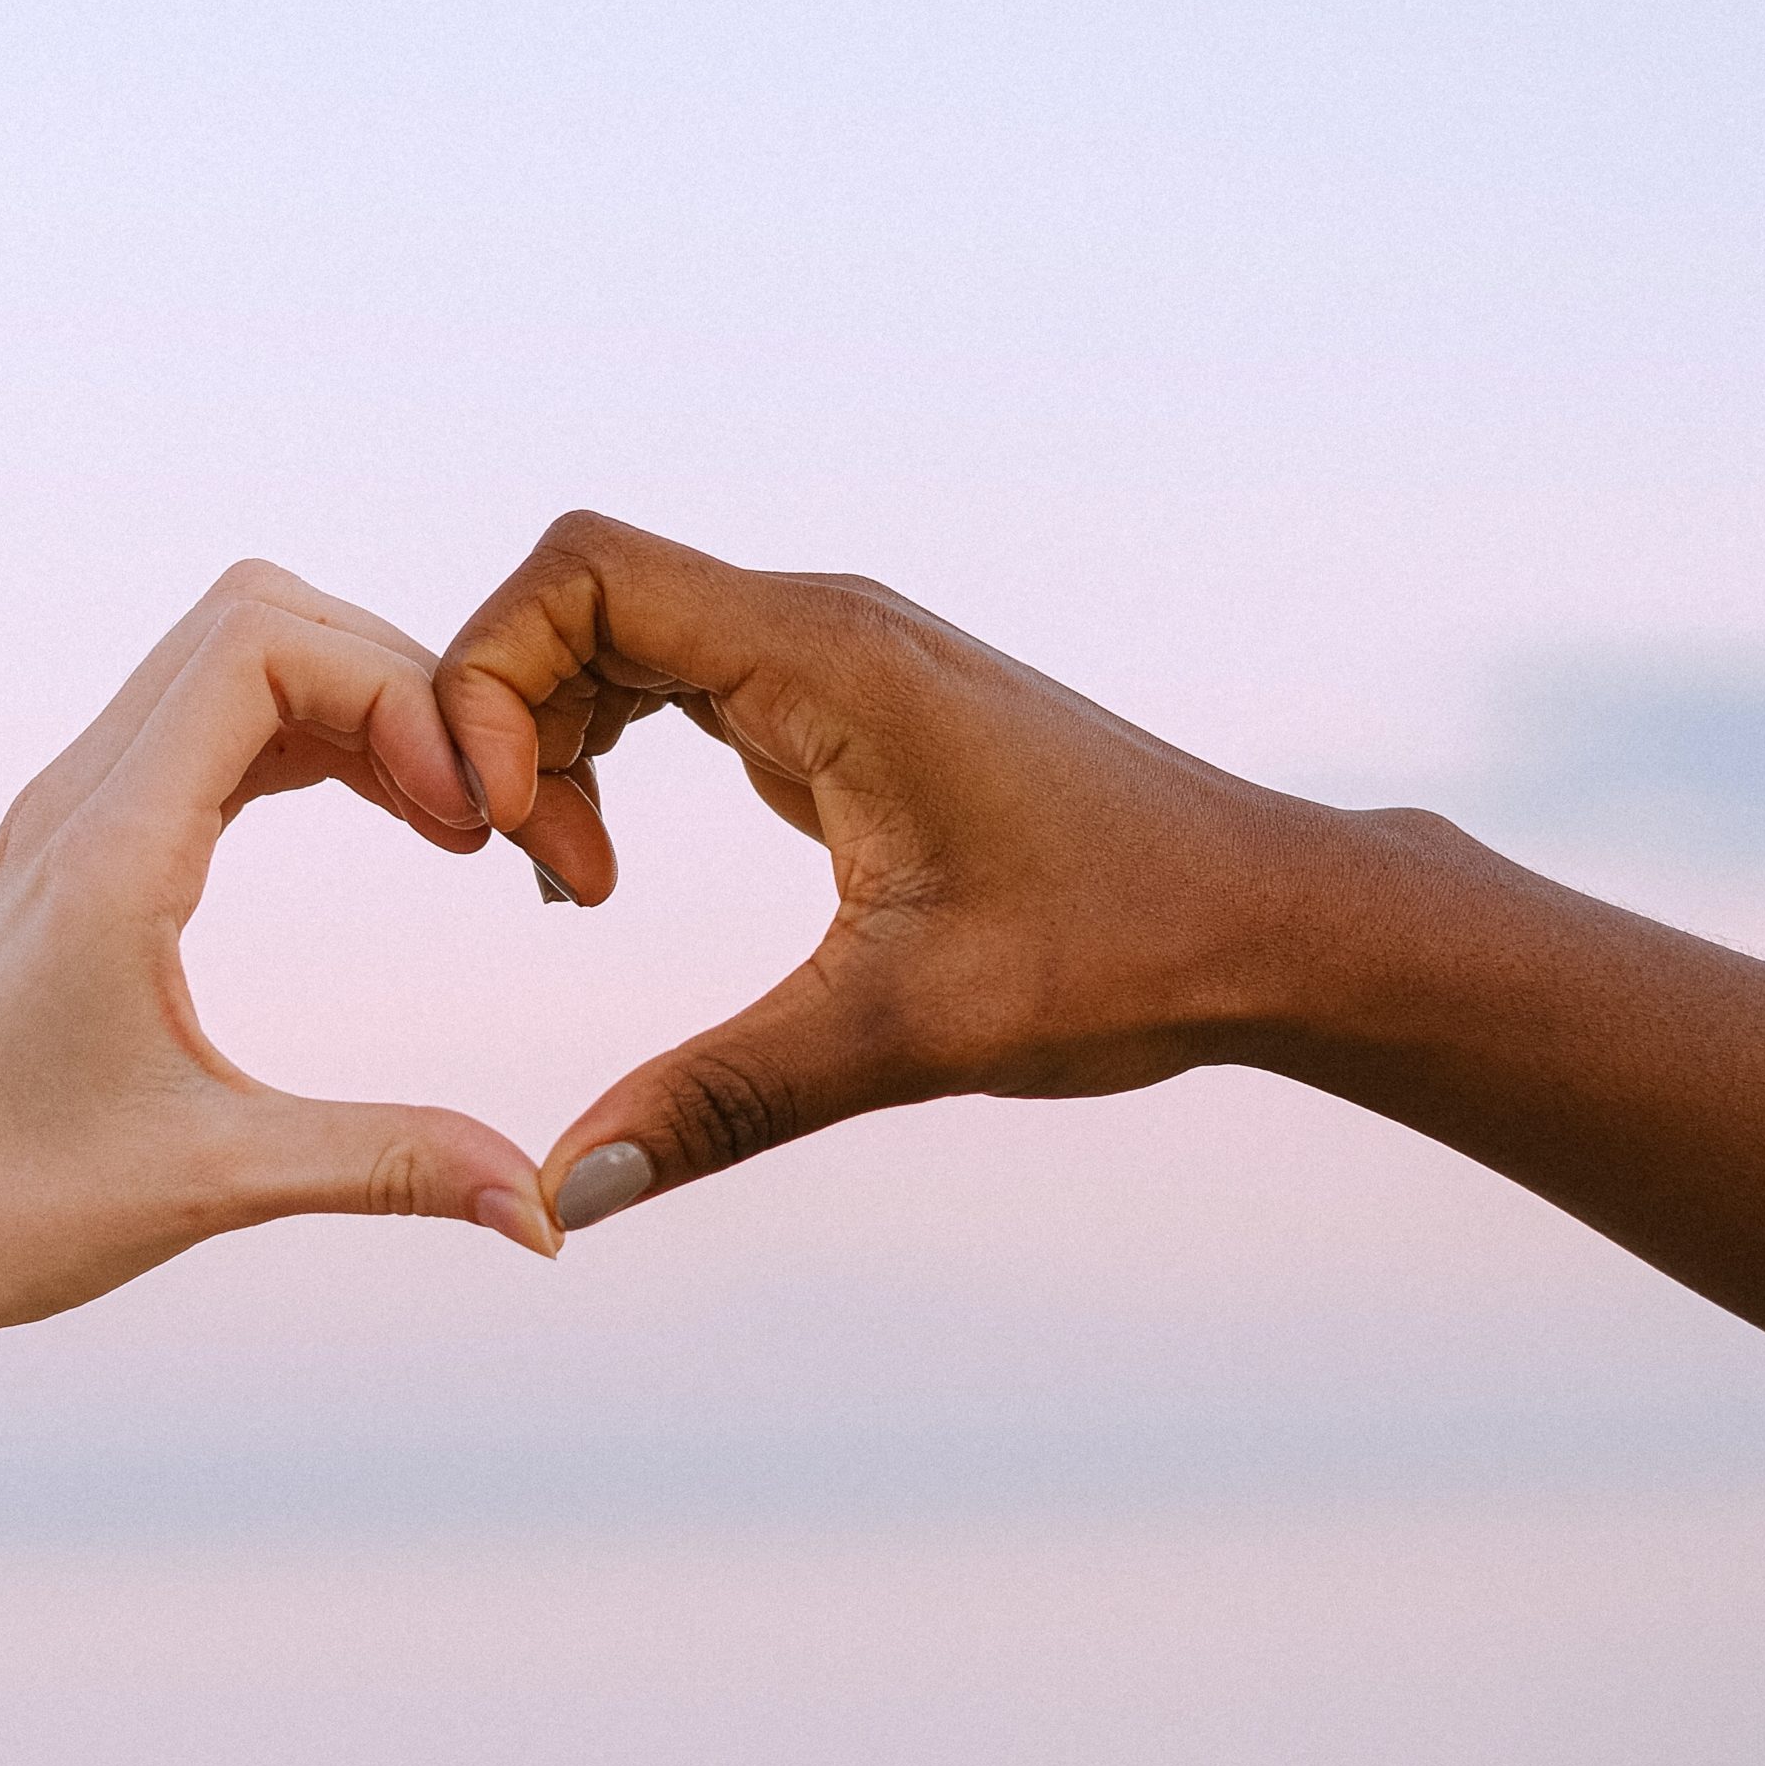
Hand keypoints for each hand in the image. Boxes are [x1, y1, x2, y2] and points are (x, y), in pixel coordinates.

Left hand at [0, 560, 557, 1348]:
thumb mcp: (215, 1181)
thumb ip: (392, 1165)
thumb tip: (545, 1209)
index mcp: (108, 850)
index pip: (264, 643)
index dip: (399, 693)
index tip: (476, 818)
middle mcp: (80, 798)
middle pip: (261, 617)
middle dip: (403, 684)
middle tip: (493, 814)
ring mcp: (73, 813)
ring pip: (236, 660)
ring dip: (361, 708)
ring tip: (458, 822)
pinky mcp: (81, 848)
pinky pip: (213, 728)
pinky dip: (314, 743)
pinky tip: (385, 824)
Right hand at [434, 512, 1338, 1225]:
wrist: (1272, 920)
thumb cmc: (1125, 947)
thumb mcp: (905, 1032)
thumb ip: (723, 1100)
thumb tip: (569, 1194)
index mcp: (829, 658)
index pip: (584, 571)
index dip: (492, 676)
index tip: (504, 832)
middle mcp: (825, 629)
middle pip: (582, 600)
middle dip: (510, 722)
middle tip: (537, 875)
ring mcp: (838, 664)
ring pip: (626, 642)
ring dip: (559, 745)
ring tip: (580, 883)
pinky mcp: (849, 712)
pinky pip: (681, 688)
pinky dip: (614, 759)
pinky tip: (617, 873)